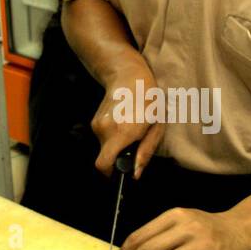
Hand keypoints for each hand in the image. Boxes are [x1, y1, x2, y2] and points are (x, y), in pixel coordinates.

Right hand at [91, 60, 164, 177]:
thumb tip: (135, 174)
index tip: (122, 172)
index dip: (110, 174)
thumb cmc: (149, 100)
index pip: (103, 164)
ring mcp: (97, 124)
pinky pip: (103, 138)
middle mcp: (105, 130)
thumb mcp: (156, 126)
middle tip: (135, 144)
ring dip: (117, 145)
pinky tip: (124, 123)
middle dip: (119, 157)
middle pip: (106, 157)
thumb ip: (145, 152)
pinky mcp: (94, 121)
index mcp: (122, 132)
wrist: (129, 75)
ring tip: (132, 130)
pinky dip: (113, 137)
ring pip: (105, 148)